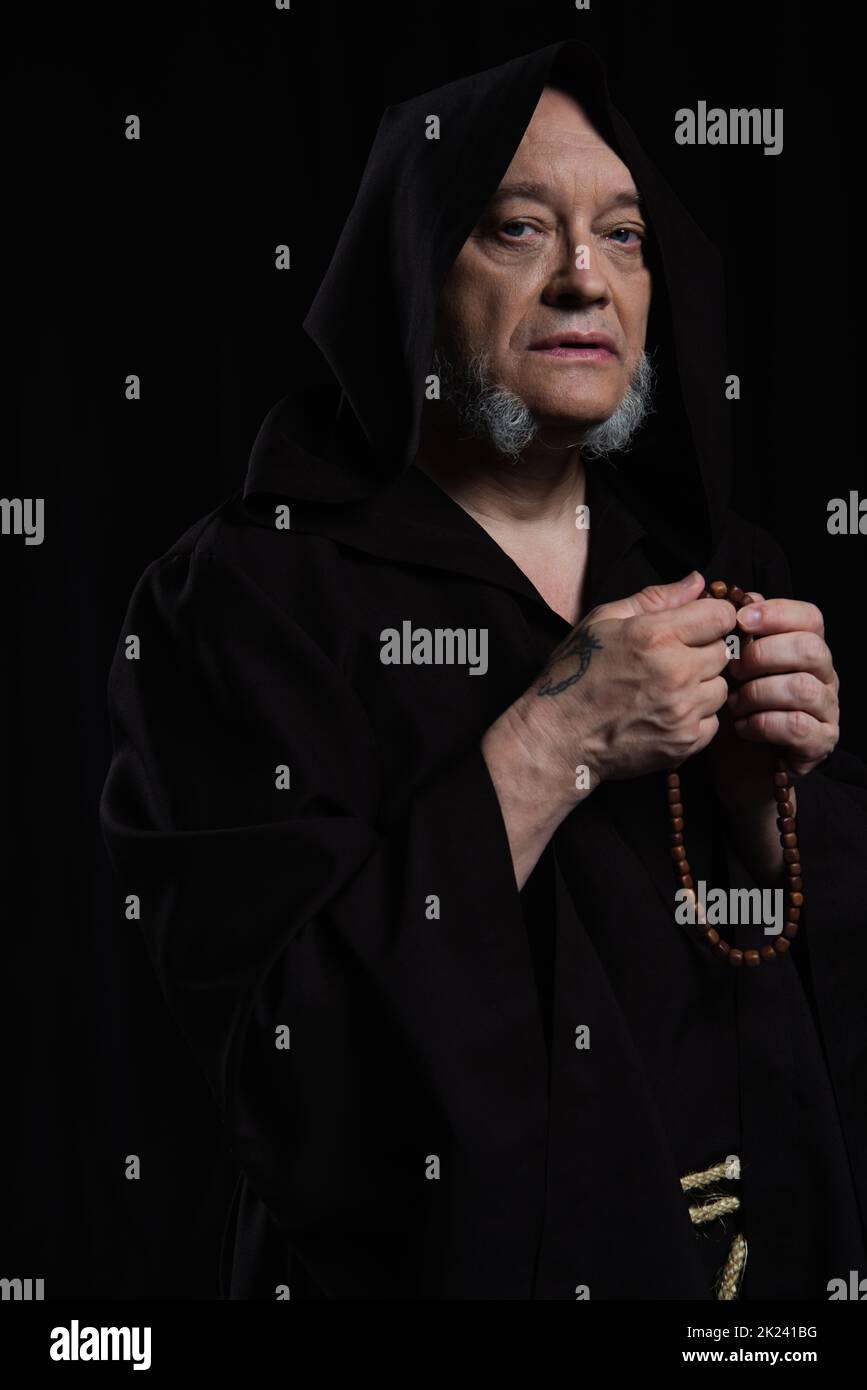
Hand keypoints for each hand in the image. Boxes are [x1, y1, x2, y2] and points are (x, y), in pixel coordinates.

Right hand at [503, 569, 732, 802]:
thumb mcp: (603, 621)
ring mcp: (683, 711)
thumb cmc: (573, 675)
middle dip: (703, 652)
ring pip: (721, 689)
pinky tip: (665, 714)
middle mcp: (676, 672)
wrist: (557, 738)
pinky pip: (713, 723)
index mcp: (656, 635)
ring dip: (701, 687)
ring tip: (666, 690)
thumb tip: (698, 581)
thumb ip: (655, 598)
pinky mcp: (684, 743)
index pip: (721, 615)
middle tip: (671, 661)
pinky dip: (695, 718)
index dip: (711, 617)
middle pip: (724, 653)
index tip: (697, 626)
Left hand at [710, 593, 839, 808]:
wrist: (733, 764)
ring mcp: (826, 710)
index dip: (778, 613)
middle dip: (765, 655)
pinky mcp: (820, 742)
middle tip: (732, 671)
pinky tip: (743, 727)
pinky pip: (799, 726)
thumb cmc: (729, 706)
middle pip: (812, 649)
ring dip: (759, 693)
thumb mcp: (722, 664)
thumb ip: (725, 627)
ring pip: (804, 688)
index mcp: (803, 648)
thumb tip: (719, 588)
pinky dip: (764, 724)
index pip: (810, 617)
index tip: (741, 621)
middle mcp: (823, 675)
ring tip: (732, 704)